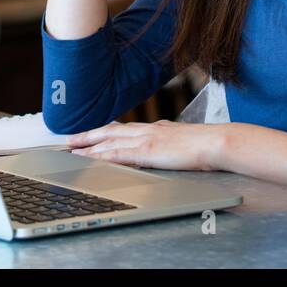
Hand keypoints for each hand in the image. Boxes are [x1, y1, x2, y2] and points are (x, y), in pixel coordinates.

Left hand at [66, 119, 223, 170]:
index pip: (123, 128)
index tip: (89, 133)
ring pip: (109, 141)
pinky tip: (90, 159)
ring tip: (71, 149)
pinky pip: (118, 154)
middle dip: (88, 135)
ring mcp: (146, 139)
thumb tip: (164, 141)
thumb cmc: (206, 143)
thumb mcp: (182, 139)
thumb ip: (169, 139)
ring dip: (88, 145)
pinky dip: (101, 156)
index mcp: (155, 128)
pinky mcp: (147, 151)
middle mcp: (146, 130)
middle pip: (110, 131)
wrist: (217, 142)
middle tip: (69, 139)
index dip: (104, 131)